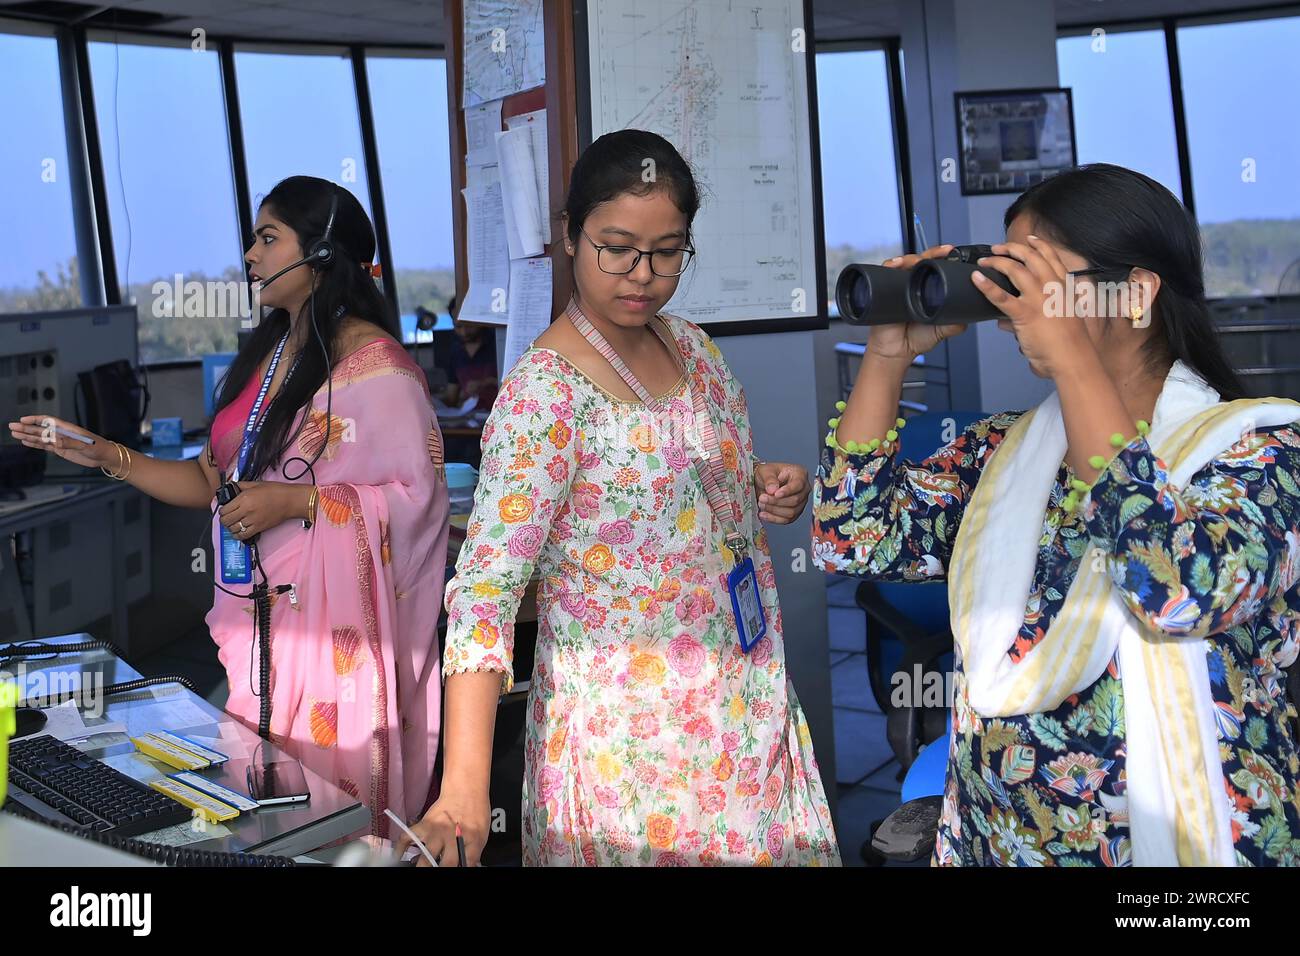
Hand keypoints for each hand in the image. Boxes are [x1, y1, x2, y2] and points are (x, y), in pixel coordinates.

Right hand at [7, 415, 111, 469]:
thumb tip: (55, 442)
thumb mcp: (85, 445)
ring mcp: (60, 442)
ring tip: (14, 434)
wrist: (104, 457)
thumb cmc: (98, 447)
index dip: (35, 420)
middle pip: (41, 430)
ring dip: (28, 436)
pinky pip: (45, 446)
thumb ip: (70, 443)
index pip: (48, 421)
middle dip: (26, 428)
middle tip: (12, 427)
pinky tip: (25, 442)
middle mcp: (62, 434)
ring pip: (41, 438)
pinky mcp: (61, 450)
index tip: (23, 420)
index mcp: (68, 428)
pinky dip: (35, 444)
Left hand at [217, 480, 305, 540]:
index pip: (224, 509)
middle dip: (224, 520)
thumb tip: (231, 488)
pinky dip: (238, 535)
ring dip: (230, 527)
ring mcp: (253, 520)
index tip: (224, 510)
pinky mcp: (259, 528)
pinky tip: (238, 532)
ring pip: (233, 529)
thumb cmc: (276, 491)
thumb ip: (241, 486)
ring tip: (233, 524)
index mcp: (244, 498)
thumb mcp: (256, 484)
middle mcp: (247, 510)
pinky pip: (243, 535)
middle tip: (226, 517)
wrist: (290, 500)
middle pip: (226, 520)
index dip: (222, 511)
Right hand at [393, 789, 490, 866]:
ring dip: (424, 865)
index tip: (457, 869)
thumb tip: (467, 867)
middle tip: (440, 868)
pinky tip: (399, 857)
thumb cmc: (474, 812)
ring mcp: (435, 831)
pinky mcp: (423, 825)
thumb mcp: (481, 834)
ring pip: (426, 857)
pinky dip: (400, 850)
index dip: (462, 868)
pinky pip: (407, 839)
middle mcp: (452, 836)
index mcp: (471, 839)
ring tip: (422, 867)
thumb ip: (473, 854)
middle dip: (442, 869)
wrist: (464, 791)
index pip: (467, 863)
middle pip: (446, 864)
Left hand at [754, 462, 809, 523]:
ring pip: (791, 512)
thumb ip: (769, 479)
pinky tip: (763, 514)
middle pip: (795, 500)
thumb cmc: (767, 474)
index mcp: (800, 474)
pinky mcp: (794, 513)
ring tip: (761, 504)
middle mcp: (804, 489)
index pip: (798, 485)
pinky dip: (774, 518)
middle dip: (776, 501)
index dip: (787, 491)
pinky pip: (786, 520)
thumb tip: (772, 490)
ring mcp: (801, 503)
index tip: (775, 494)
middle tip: (762, 498)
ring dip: (774, 510)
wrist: (763, 483)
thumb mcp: (765, 471)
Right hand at [866, 244, 968, 363]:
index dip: (944, 259)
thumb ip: (956, 321)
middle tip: (943, 252)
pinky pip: (884, 272)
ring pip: (905, 263)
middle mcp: (913, 285)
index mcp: (927, 290)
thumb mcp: (943, 329)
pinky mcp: (883, 289)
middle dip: (932, 252)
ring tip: (919, 260)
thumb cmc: (916, 340)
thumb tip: (969, 313)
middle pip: (921, 261)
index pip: (936, 268)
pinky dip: (890, 264)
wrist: (896, 352)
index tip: (953, 254)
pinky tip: (896, 264)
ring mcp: (898, 286)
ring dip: (912, 257)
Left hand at [971, 235, 1095, 377]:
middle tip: (998, 247)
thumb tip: (1004, 323)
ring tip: (984, 261)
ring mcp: (1038, 299)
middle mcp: (1052, 287)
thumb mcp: (1058, 321)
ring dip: (997, 261)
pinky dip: (986, 285)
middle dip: (1012, 248)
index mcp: (1063, 287)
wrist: (1072, 358)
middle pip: (1031, 257)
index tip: (1029, 239)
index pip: (1051, 258)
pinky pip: (1001, 296)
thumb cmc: (1068, 343)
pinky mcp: (1025, 313)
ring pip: (1015, 269)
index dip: (1039, 245)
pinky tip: (976, 278)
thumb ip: (1032, 317)